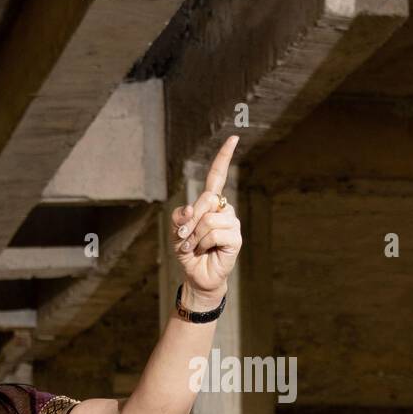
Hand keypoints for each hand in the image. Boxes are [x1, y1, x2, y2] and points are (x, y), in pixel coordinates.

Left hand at [171, 135, 241, 301]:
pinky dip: (202, 244)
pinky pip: (214, 233)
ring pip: (208, 219)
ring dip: (194, 237)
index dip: (224, 157)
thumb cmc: (188, 251)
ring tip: (193, 248)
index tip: (234, 138)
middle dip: (190, 221)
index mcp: (211, 203)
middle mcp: (224, 209)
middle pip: (207, 200)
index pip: (218, 176)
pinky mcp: (235, 238)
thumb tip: (192, 211)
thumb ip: (180, 216)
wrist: (196, 275)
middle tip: (183, 239)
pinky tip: (203, 252)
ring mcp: (231, 223)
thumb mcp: (177, 230)